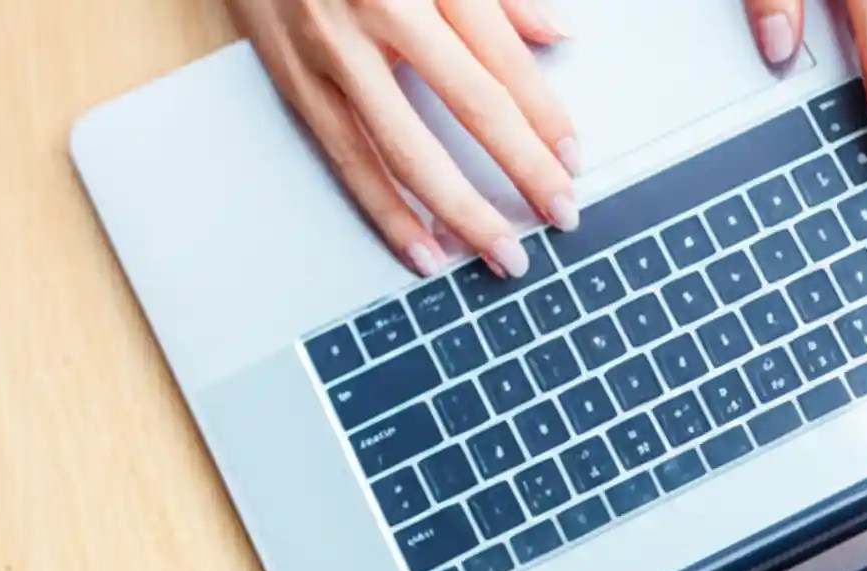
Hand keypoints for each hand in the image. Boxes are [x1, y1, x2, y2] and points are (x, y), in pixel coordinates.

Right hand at [228, 0, 580, 277]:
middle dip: (523, 167)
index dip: (546, 114)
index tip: (572, 160)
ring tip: (500, 251)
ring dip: (461, 209)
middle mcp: (383, 7)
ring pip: (407, 145)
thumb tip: (554, 33)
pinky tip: (422, 248)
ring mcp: (334, 48)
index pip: (504, 56)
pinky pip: (347, 158)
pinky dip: (387, 211)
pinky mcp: (294, 79)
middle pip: (471, 101)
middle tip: (560, 214)